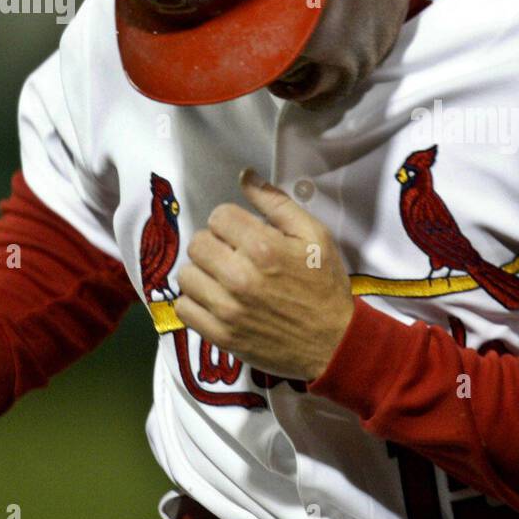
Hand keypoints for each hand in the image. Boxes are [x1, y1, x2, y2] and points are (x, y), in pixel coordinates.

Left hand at [175, 170, 354, 381]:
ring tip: (224, 279)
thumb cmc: (326, 286)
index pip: (219, 216)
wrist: (334, 342)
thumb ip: (277, 203)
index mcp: (264, 248)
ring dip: (203, 273)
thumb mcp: (315, 236)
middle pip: (198, 243)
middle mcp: (240, 277)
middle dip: (215, 244)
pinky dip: (196, 302)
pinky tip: (216, 300)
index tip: (244, 234)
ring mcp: (228, 309)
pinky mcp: (220, 335)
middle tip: (234, 256)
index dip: (231, 221)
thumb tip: (245, 176)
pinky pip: (183, 309)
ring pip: (187, 275)